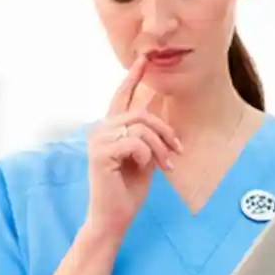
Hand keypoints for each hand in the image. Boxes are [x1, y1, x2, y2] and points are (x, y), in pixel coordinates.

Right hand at [85, 55, 184, 236]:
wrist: (114, 217)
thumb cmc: (128, 189)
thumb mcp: (145, 157)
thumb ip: (148, 135)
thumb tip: (159, 110)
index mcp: (111, 128)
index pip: (122, 97)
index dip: (133, 77)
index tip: (144, 58)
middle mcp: (101, 129)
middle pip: (141, 114)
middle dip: (165, 132)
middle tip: (177, 152)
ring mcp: (98, 139)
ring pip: (141, 128)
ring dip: (159, 148)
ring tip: (164, 165)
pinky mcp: (100, 152)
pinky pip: (135, 142)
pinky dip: (147, 155)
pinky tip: (144, 167)